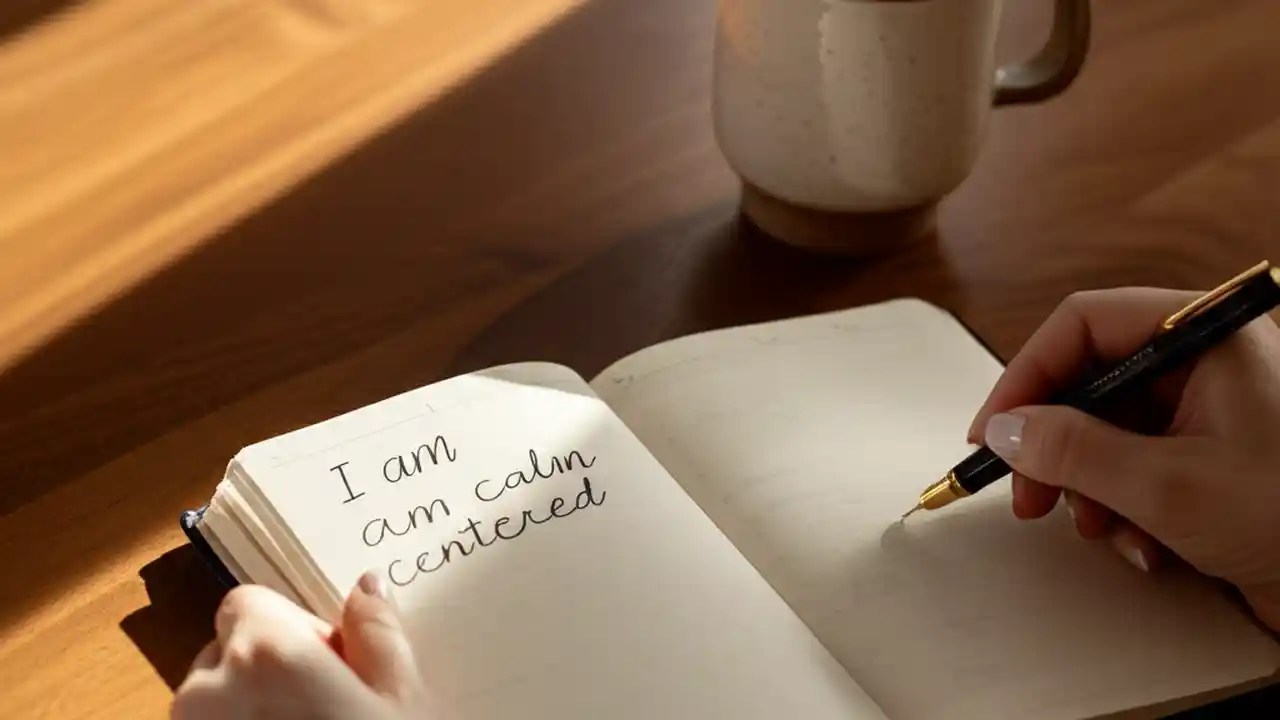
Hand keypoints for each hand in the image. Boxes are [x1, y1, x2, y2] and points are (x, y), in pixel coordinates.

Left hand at [172, 572, 428, 719]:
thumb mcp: (399, 700)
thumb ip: (377, 636)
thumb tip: (368, 585)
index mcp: (264, 651)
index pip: (247, 603)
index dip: (290, 628)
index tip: (330, 663)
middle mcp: (208, 687)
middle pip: (227, 650)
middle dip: (265, 669)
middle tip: (321, 702)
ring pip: (211, 699)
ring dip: (246, 706)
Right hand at [969, 287, 1279, 630]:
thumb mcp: (1169, 487)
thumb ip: (1076, 452)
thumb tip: (1007, 432)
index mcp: (1206, 336)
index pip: (1084, 323)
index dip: (1026, 375)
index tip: (994, 432)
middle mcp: (1202, 360)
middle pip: (1087, 377)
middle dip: (1052, 444)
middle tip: (1028, 495)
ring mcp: (1205, 406)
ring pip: (1102, 426)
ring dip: (1086, 484)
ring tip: (1096, 528)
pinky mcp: (1204, 450)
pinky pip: (1131, 459)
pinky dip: (1120, 502)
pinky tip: (1142, 542)